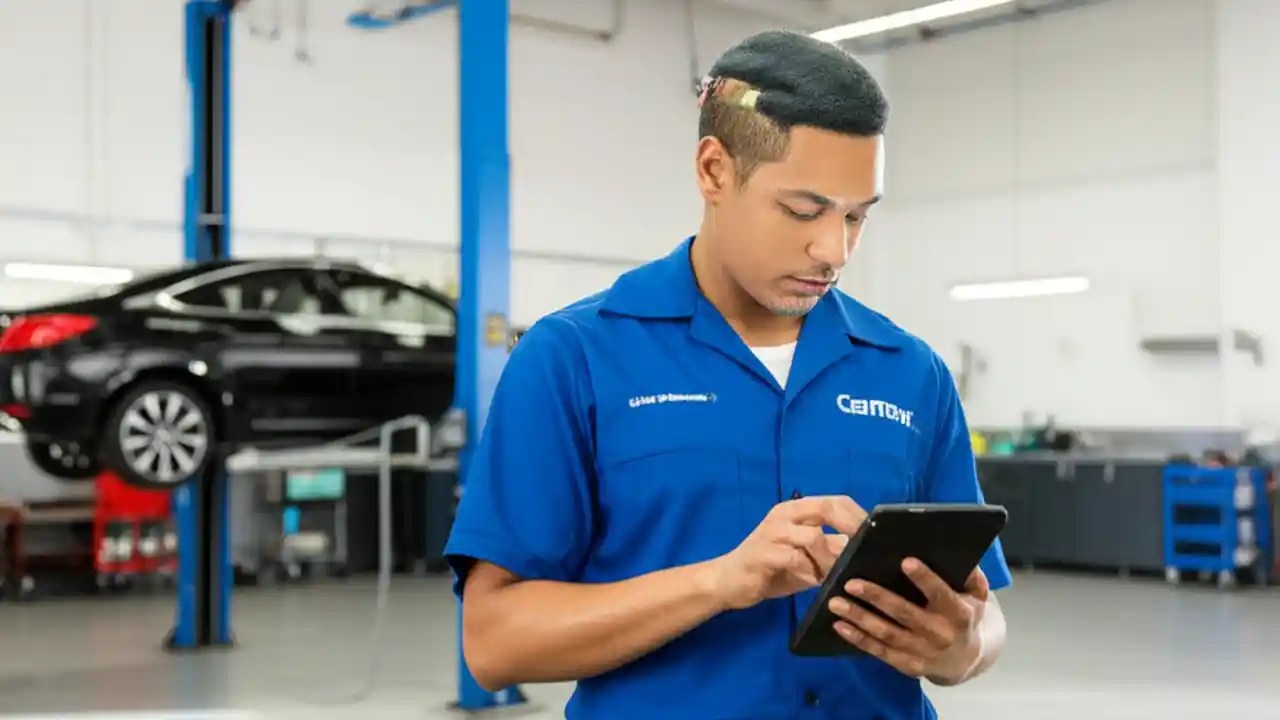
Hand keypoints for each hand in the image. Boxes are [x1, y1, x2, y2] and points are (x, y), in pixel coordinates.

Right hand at [707, 496, 866, 610]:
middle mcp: (784, 514)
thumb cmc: (772, 569)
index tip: (876, 536)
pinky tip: (812, 582)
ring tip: (831, 576)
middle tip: (862, 552)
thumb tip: (867, 549)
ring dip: (828, 559)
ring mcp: (772, 531)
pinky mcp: (762, 553)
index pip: (835, 501)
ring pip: (813, 536)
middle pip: (826, 507)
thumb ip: (832, 550)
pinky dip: (809, 572)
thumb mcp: (808, 559)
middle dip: (850, 528)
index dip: (858, 516)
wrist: (729, 582)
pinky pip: (795, 558)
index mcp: (796, 510)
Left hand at [827, 560, 988, 682]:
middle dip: (877, 598)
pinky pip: (879, 652)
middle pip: (905, 614)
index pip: (941, 594)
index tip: (905, 561)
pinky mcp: (907, 665)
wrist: (965, 659)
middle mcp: (940, 634)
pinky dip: (858, 639)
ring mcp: (922, 652)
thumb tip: (953, 549)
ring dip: (859, 618)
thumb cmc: (965, 615)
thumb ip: (970, 574)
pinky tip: (839, 625)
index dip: (925, 579)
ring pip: (887, 634)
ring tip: (836, 602)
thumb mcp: (977, 595)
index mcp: (959, 613)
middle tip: (851, 583)